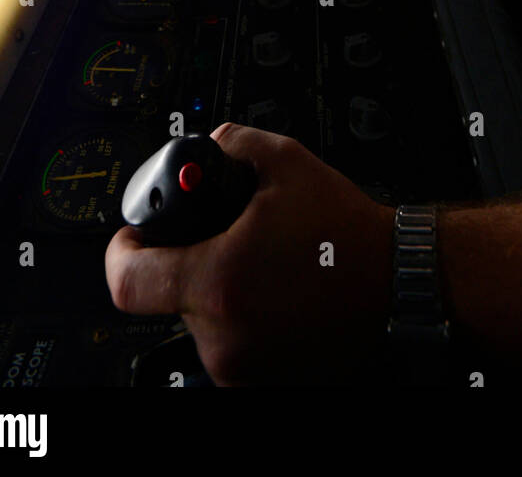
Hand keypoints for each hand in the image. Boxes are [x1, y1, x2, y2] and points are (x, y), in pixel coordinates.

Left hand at [105, 123, 394, 385]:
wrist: (400, 283)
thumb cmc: (349, 234)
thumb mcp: (287, 161)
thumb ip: (234, 143)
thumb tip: (210, 146)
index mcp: (218, 283)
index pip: (127, 282)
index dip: (121, 251)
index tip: (133, 236)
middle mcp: (224, 336)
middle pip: (169, 295)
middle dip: (189, 259)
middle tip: (223, 236)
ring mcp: (244, 366)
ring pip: (202, 320)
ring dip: (218, 289)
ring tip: (262, 262)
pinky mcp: (265, 379)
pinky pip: (231, 343)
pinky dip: (242, 315)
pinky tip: (276, 289)